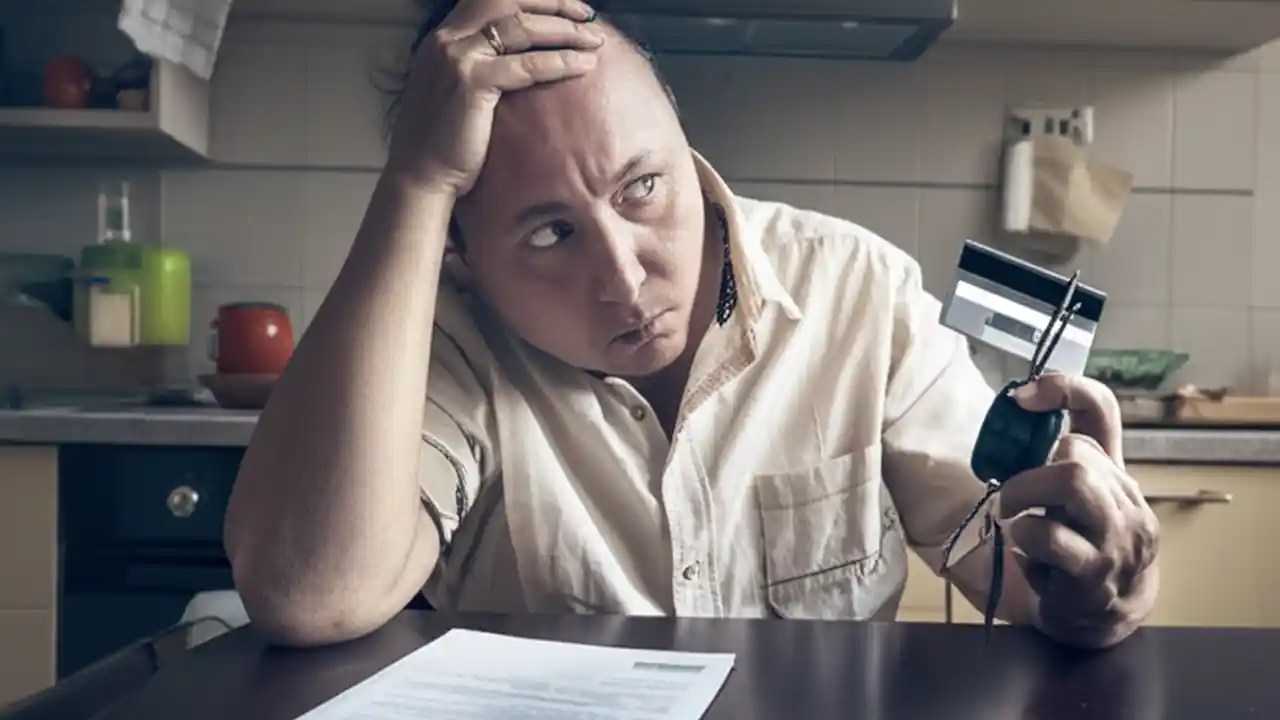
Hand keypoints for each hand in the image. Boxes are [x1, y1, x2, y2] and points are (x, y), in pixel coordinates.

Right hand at [385, 0, 604, 194]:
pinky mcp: (470, 82)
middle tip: (588, 15)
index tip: (567, 8)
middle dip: (553, 3)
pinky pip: (526, 65)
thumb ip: (480, 66)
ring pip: (522, 27)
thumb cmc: (444, 142)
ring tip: (594, 40)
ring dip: (565, 30)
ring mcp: (456, 57)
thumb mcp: (456, 91)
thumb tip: (523, 58)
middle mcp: (446, 38)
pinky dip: (560, 62)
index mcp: (443, 37)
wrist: (420, 175)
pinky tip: (583, 66)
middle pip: (508, 0)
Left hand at [998, 373, 1159, 647]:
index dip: (1064, 389)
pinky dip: (1024, 539)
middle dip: (1029, 471)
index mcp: (1112, 471)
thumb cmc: (1079, 546)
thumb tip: (1008, 426)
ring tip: (1013, 516)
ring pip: (1071, 481)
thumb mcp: (1069, 500)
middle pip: (1077, 450)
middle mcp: (1124, 498)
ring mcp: (1117, 535)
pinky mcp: (1097, 571)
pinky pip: (1050, 537)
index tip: (1021, 397)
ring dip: (1023, 495)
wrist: (1107, 615)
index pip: (1102, 409)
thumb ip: (1050, 464)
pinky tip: (1027, 555)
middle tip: (1011, 497)